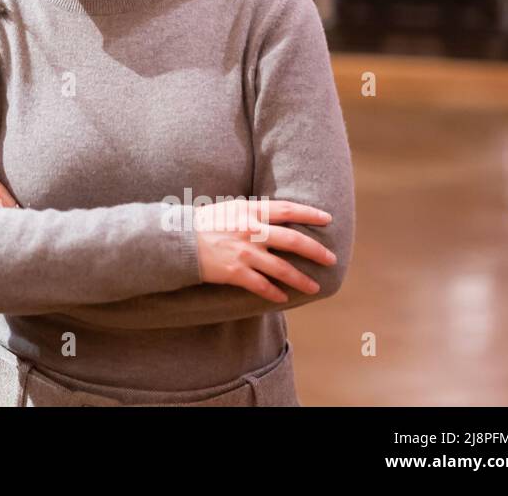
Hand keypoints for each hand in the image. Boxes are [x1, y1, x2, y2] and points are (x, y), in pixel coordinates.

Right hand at [193, 199, 336, 302]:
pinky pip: (261, 285)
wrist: (177, 241)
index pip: (286, 210)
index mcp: (249, 212)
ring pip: (282, 268)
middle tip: (330, 259)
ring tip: (314, 287)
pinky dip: (274, 292)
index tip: (326, 219)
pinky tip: (283, 298)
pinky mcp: (235, 272)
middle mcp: (251, 231)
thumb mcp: (229, 209)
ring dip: (301, 279)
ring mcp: (244, 252)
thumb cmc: (202, 223)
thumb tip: (274, 217)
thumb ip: (252, 214)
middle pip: (292, 240)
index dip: (309, 214)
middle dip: (315, 251)